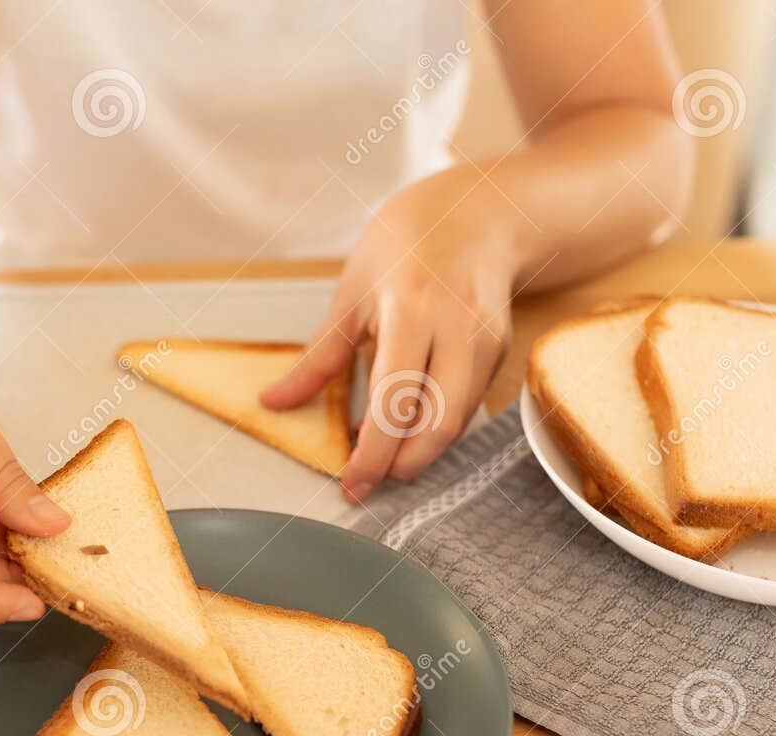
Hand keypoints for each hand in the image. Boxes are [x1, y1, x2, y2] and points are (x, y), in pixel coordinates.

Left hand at [262, 164, 519, 499]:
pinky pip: (469, 404)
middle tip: (368, 482)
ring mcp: (487, 340)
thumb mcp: (351, 293)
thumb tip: (274, 403)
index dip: (373, 453)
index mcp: (411, 309)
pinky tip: (410, 429)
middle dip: (402, 465)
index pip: (394, 400)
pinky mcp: (501, 350)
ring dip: (421, 451)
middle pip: (437, 424)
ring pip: (458, 421)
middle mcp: (458, 328)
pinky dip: (438, 427)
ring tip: (385, 459)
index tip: (351, 485)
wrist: (477, 210)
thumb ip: (317, 358)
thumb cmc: (403, 244)